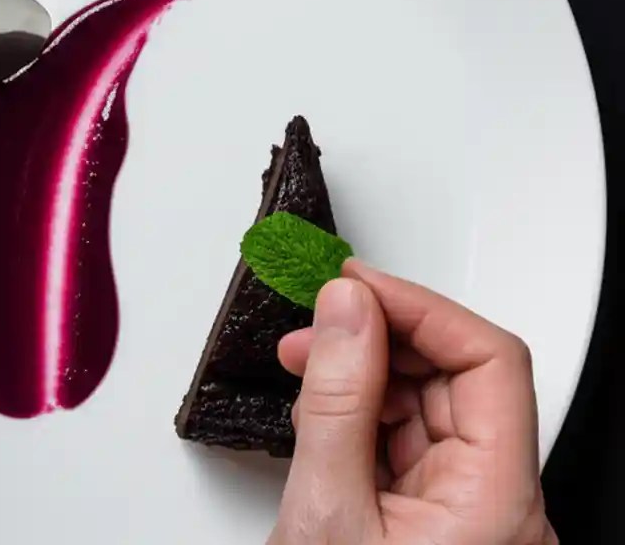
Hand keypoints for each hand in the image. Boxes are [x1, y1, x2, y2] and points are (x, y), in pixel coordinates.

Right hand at [269, 260, 556, 543]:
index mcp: (497, 502)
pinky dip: (360, 422)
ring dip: (362, 381)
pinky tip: (321, 417)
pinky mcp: (437, 525)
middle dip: (379, 343)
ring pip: (428, 411)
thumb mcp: (326, 509)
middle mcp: (499, 507)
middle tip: (318, 324)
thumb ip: (337, 404)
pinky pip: (408, 447)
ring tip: (306, 371)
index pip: (490, 362)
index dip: (422, 310)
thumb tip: (346, 309)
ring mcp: (470, 516)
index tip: (358, 285)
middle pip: (459, 381)